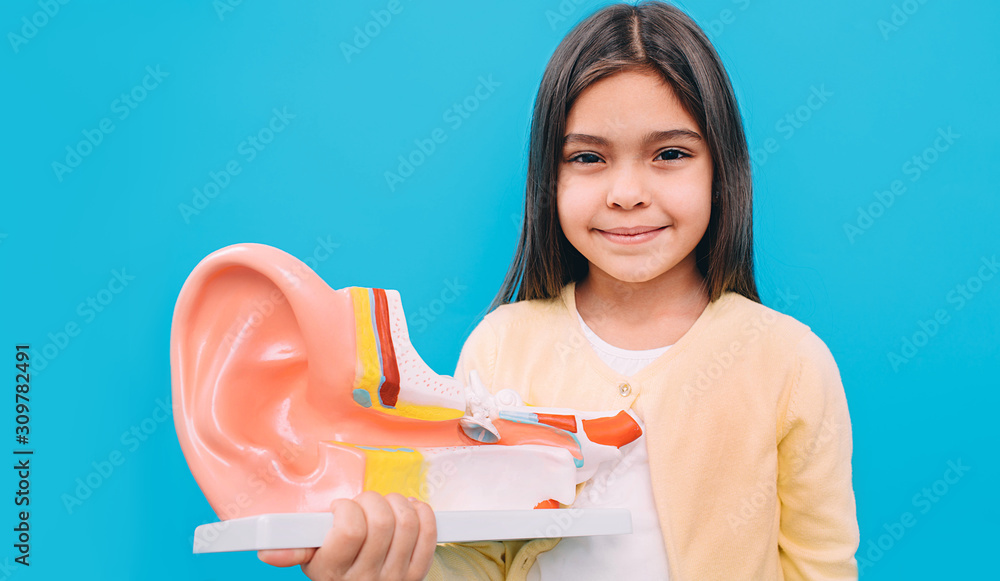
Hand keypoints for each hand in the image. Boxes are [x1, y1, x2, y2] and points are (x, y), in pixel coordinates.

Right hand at [258, 491, 436, 580]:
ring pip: (407, 523)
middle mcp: (366, 578)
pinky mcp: (417, 573)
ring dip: (397, 504)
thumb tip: (267, 549)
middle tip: (363, 506)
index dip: (347, 509)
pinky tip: (408, 512)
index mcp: (333, 572)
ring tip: (384, 507)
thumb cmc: (336, 572)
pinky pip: (428, 534)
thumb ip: (293, 549)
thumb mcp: (310, 561)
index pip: (350, 529)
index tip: (341, 509)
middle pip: (382, 522)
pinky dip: (421, 513)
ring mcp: (395, 577)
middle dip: (372, 501)